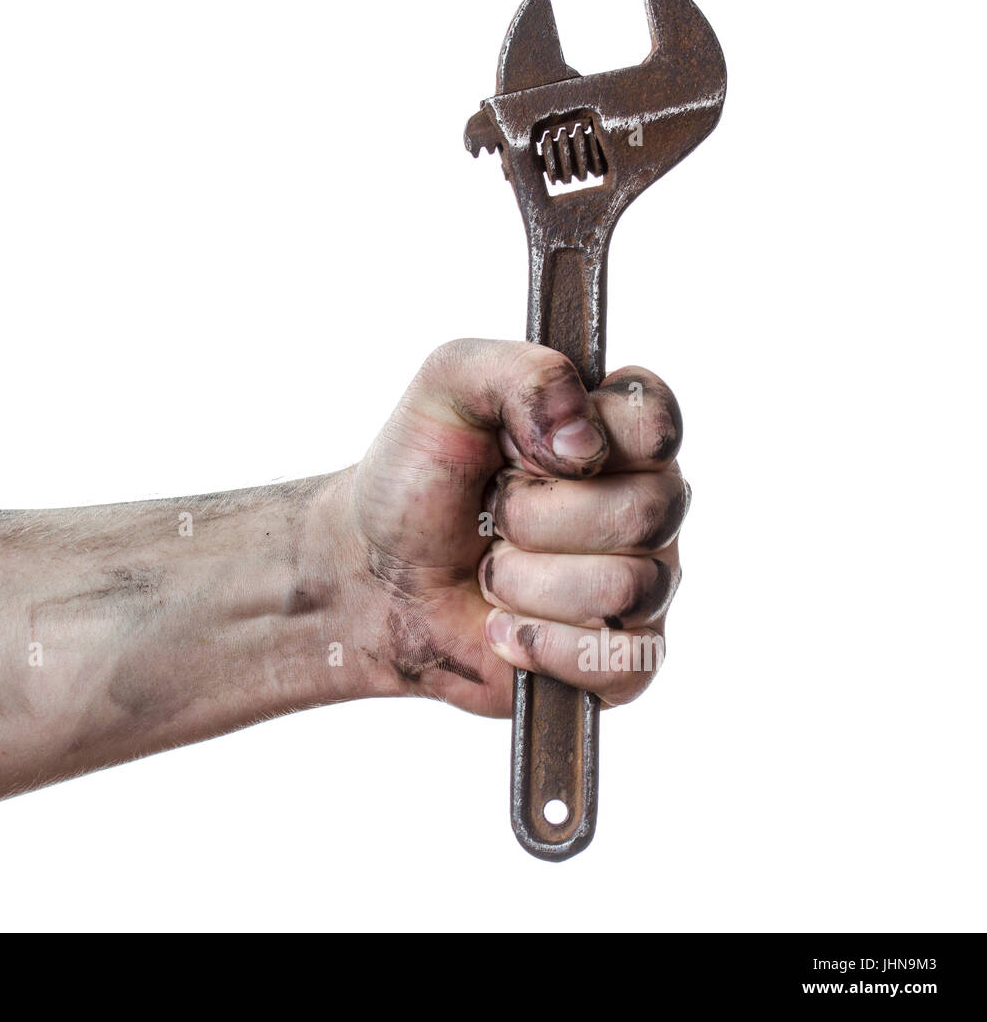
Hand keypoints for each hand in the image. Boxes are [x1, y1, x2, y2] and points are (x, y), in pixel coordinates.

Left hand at [342, 339, 687, 715]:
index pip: (658, 425)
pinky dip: (542, 645)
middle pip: (647, 512)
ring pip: (625, 589)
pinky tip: (502, 628)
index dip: (583, 441)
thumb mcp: (447, 387)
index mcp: (619, 432)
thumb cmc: (418, 476)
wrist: (374, 571)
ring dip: (525, 582)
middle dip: (535, 516)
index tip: (518, 450)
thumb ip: (521, 370)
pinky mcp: (623, 658)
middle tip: (490, 514)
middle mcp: (647, 504)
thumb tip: (584, 439)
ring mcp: (643, 584)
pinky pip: (625, 663)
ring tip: (490, 571)